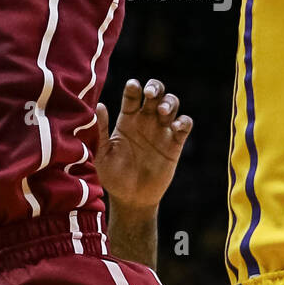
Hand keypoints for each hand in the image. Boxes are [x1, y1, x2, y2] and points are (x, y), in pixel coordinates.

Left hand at [92, 79, 192, 210]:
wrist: (131, 198)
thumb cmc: (112, 175)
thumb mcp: (102, 153)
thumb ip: (101, 130)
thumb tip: (99, 105)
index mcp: (127, 118)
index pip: (132, 95)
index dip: (134, 87)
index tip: (133, 86)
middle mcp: (145, 120)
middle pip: (156, 92)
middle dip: (155, 87)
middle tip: (150, 94)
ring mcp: (161, 131)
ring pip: (171, 104)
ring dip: (169, 102)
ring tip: (161, 111)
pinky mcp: (174, 145)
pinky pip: (184, 126)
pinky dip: (183, 122)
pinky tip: (175, 128)